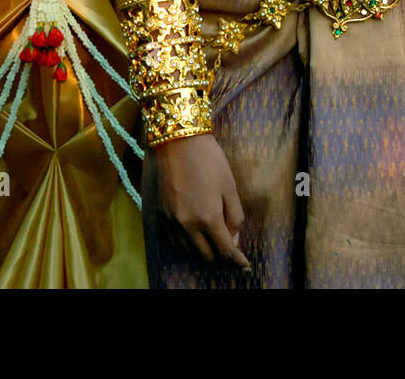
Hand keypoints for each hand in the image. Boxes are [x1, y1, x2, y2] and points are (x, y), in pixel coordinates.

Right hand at [155, 132, 250, 268]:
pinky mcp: (160, 215)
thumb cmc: (209, 159)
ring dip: (203, 250)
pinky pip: (175, 241)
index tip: (245, 265)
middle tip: (229, 246)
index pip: (225, 251)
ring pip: (189, 251)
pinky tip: (195, 232)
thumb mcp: (230, 185)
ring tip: (213, 239)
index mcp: (208, 218)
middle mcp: (187, 225)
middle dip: (220, 256)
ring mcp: (171, 222)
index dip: (237, 260)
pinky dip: (187, 243)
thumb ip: (234, 215)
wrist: (178, 140)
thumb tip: (234, 238)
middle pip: (206, 256)